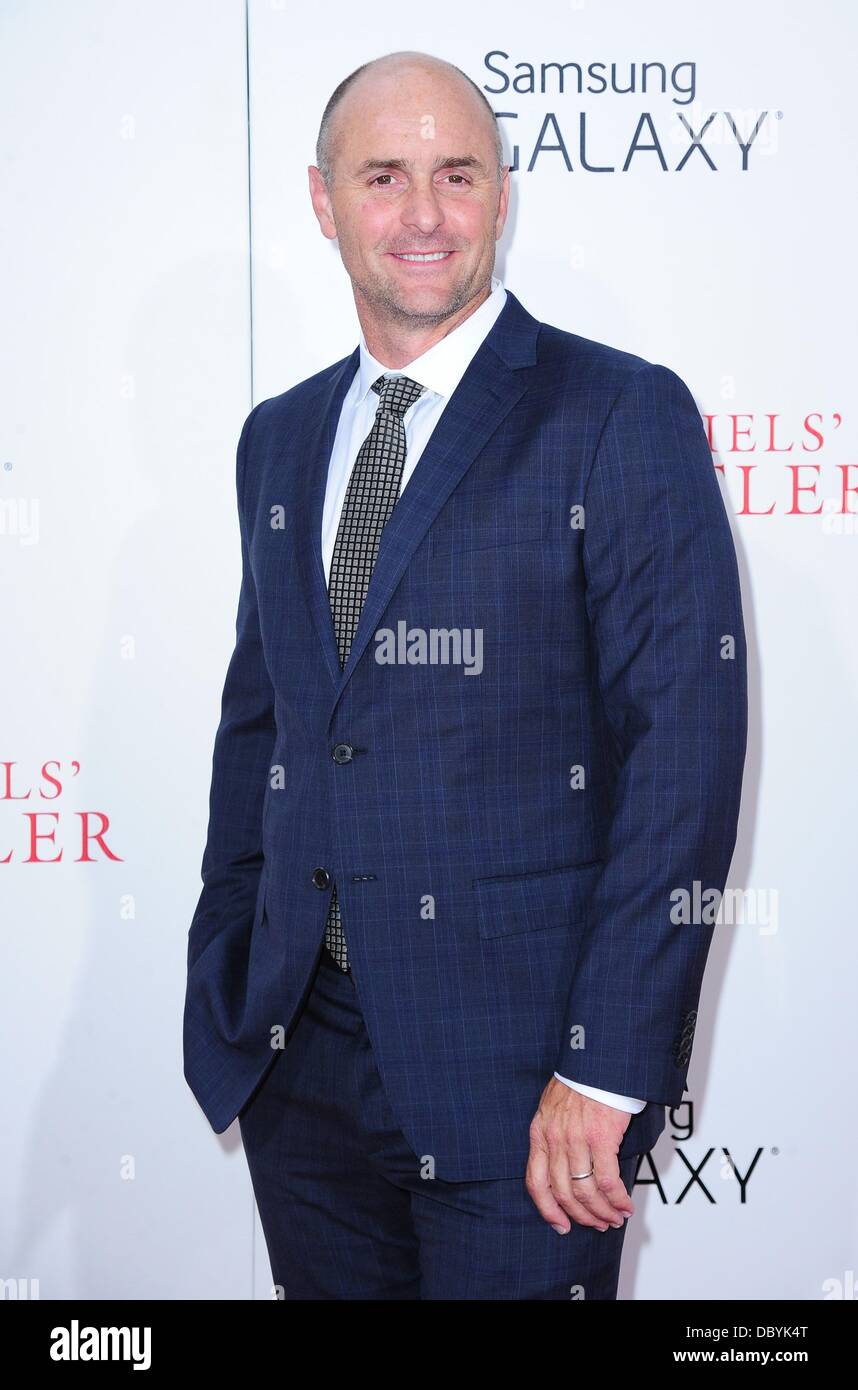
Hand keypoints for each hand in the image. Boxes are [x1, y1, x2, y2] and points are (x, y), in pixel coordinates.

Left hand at [526, 1076, 634, 1233]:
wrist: (598, 1061)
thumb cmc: (579, 1082)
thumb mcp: (553, 1108)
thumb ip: (553, 1135)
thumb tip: (564, 1167)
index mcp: (540, 1132)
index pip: (536, 1182)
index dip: (547, 1210)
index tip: (561, 1226)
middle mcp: (554, 1139)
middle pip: (563, 1193)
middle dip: (582, 1216)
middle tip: (599, 1224)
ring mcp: (576, 1139)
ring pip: (586, 1192)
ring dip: (603, 1212)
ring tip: (615, 1218)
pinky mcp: (601, 1138)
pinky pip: (607, 1181)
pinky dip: (617, 1199)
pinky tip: (625, 1205)